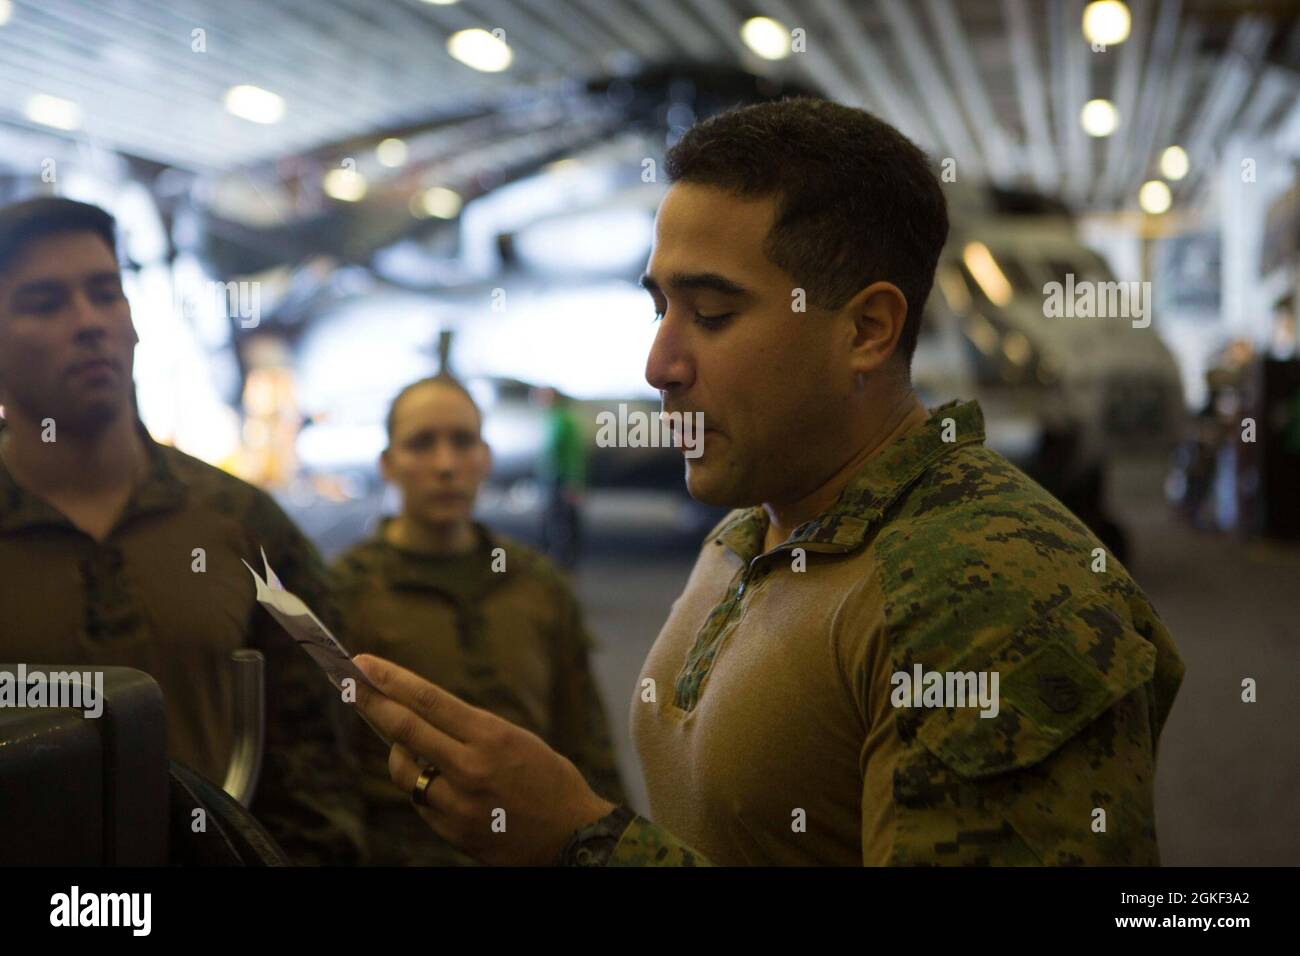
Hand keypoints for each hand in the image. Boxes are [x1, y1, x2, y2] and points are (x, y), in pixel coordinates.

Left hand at [352, 654, 614, 864]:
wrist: (573, 838)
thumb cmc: (551, 781)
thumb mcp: (518, 740)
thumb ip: (472, 730)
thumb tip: (426, 717)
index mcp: (492, 736)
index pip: (429, 700)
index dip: (392, 680)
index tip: (365, 663)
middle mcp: (470, 767)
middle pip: (405, 728)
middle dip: (371, 702)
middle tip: (348, 682)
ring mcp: (458, 802)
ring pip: (404, 769)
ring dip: (399, 751)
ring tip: (407, 745)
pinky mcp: (452, 830)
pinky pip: (420, 800)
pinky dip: (421, 784)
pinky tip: (435, 780)